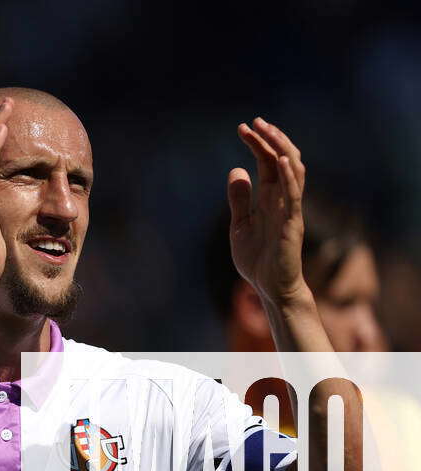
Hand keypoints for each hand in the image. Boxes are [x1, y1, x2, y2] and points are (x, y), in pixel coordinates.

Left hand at [227, 118, 308, 304]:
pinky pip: (294, 195)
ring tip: (267, 131)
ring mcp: (289, 209)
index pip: (267, 162)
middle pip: (281, 159)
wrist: (269, 288)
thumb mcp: (239, 225)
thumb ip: (239, 199)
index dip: (257, 144)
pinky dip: (289, 176)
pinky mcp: (292, 223)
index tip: (243, 128)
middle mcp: (282, 199)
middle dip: (269, 139)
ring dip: (281, 149)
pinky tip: (281, 160)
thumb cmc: (257, 259)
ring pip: (293, 171)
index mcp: (269, 198)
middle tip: (254, 122)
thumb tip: (236, 170)